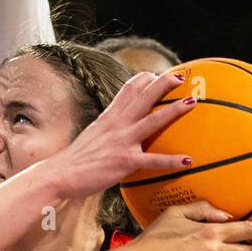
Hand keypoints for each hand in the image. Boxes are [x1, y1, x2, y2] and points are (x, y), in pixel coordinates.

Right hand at [44, 70, 201, 200]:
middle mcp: (117, 125)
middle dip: (163, 84)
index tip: (157, 75)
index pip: (128, 90)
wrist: (59, 175)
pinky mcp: (125, 161)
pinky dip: (172, 160)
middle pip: (144, 97)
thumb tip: (116, 132)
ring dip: (174, 110)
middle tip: (182, 77)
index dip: (144, 80)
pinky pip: (153, 160)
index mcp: (109, 118)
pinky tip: (188, 161)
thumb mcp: (92, 137)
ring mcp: (122, 142)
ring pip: (153, 121)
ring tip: (192, 102)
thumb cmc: (75, 161)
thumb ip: (107, 130)